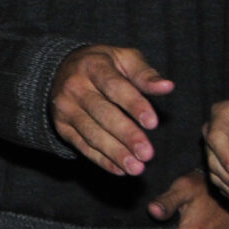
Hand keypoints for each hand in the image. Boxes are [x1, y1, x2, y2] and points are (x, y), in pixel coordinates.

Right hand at [51, 44, 173, 174]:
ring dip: (114, 152)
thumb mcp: (124, 59)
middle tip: (147, 154)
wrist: (61, 69)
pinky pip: (81, 145)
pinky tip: (119, 169)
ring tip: (136, 168)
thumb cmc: (104, 65)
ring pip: (90, 133)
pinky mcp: (61, 126)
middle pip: (102, 113)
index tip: (153, 123)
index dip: (134, 105)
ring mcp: (65, 108)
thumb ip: (145, 73)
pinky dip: (100, 159)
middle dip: (126, 135)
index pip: (114, 86)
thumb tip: (167, 86)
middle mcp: (74, 86)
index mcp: (92, 66)